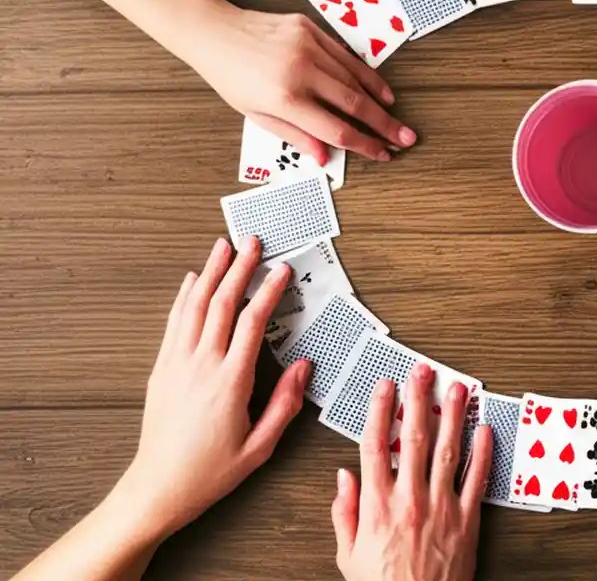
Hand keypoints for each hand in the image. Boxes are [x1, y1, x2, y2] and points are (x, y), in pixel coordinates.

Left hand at [118, 237, 310, 537]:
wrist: (158, 487)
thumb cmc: (209, 471)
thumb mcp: (261, 446)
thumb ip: (285, 403)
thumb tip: (303, 367)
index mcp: (230, 383)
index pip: (251, 323)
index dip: (269, 291)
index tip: (282, 270)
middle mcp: (200, 366)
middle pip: (221, 303)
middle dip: (240, 268)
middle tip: (253, 243)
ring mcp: (176, 364)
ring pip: (194, 306)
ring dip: (211, 272)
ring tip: (223, 248)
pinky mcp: (161, 369)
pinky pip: (174, 322)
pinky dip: (184, 296)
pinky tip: (193, 281)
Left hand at [188, 6, 417, 162]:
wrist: (214, 32)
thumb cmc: (231, 78)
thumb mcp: (257, 115)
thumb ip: (295, 136)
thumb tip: (327, 156)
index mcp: (285, 99)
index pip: (337, 130)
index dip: (365, 146)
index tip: (384, 154)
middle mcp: (301, 72)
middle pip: (355, 105)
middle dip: (385, 125)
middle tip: (406, 139)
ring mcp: (308, 47)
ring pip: (355, 79)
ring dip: (379, 101)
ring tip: (395, 117)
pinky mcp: (310, 29)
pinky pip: (346, 56)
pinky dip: (366, 75)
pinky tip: (379, 89)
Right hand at [332, 367, 493, 580]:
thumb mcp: (348, 554)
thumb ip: (345, 511)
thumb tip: (343, 477)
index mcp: (378, 505)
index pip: (377, 445)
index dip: (381, 410)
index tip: (385, 386)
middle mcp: (411, 499)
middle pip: (415, 437)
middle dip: (419, 399)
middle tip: (423, 371)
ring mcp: (442, 507)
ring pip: (449, 450)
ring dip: (454, 415)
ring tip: (458, 388)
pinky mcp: (468, 520)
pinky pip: (477, 479)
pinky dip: (483, 452)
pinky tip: (486, 429)